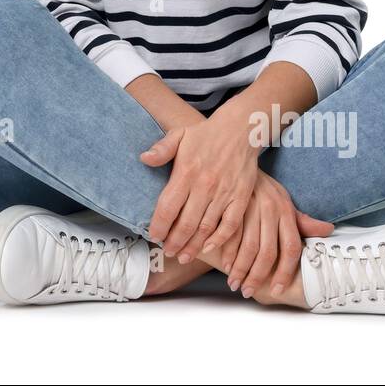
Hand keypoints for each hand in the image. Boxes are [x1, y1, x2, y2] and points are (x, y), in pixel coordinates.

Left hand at [141, 97, 263, 262]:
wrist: (240, 129)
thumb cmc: (205, 134)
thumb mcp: (180, 135)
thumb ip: (162, 149)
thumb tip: (143, 159)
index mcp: (186, 172)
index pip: (167, 207)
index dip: (159, 226)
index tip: (154, 236)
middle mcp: (204, 185)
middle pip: (186, 223)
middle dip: (174, 242)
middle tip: (168, 252)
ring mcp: (224, 193)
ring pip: (206, 228)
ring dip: (194, 246)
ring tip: (184, 256)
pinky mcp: (241, 197)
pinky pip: (230, 224)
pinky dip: (219, 239)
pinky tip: (209, 248)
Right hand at [216, 171, 334, 297]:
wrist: (236, 161)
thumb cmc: (262, 188)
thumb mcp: (283, 200)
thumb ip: (302, 220)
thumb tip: (328, 230)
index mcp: (286, 210)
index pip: (291, 248)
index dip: (285, 272)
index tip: (278, 289)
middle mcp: (270, 209)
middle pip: (267, 252)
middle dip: (258, 277)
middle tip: (250, 291)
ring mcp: (250, 207)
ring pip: (247, 247)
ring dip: (240, 270)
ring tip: (236, 284)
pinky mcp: (231, 206)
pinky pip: (230, 236)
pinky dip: (227, 253)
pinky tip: (226, 265)